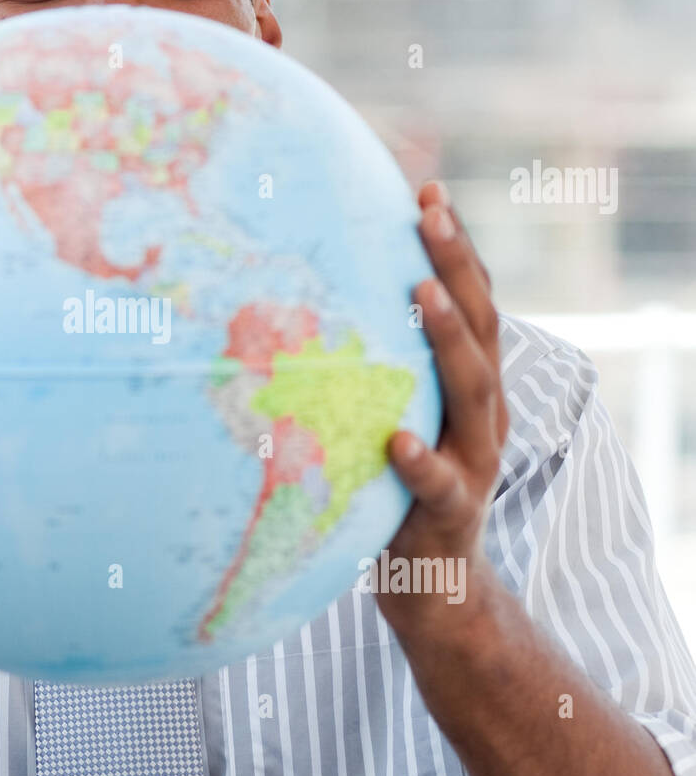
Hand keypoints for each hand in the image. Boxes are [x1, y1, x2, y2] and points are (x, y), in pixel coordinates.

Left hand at [377, 181, 509, 634]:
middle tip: (429, 211)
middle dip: (458, 266)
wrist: (433, 588)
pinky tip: (397, 437)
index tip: (426, 187)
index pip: (471, 302)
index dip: (455, 246)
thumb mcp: (390, 415)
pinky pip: (439, 483)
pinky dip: (420, 459)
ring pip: (474, 393)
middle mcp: (483, 415)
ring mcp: (473, 462)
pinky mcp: (451, 513)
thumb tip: (293, 307)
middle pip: (482, 328)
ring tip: (426, 294)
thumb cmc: (396, 489)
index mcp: (469, 386)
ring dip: (451, 340)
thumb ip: (370, 369)